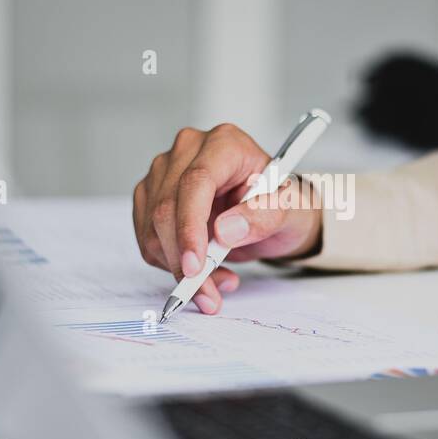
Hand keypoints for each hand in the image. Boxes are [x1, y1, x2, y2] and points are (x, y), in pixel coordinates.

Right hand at [133, 124, 323, 313]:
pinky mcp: (150, 195)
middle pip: (167, 208)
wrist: (271, 212)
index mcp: (225, 143)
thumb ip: (264, 217)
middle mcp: (188, 150)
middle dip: (183, 262)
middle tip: (208, 295)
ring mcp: (164, 172)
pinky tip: (202, 269)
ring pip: (152, 228)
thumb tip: (225, 231)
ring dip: (178, 268)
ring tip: (218, 281)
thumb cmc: (281, 205)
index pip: (196, 182)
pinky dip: (171, 265)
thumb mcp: (289, 212)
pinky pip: (148, 239)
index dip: (190, 227)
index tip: (196, 267)